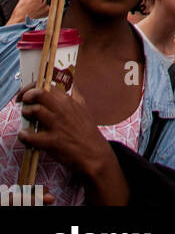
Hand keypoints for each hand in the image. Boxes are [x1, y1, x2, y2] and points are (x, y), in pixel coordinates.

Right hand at [6, 0, 47, 25]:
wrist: (20, 20)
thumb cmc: (21, 8)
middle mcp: (45, 0)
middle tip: (33, 2)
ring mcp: (47, 8)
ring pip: (46, 1)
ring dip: (42, 2)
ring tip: (35, 7)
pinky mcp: (47, 13)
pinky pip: (48, 8)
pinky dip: (44, 8)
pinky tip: (38, 11)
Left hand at [18, 85, 128, 204]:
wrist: (92, 152)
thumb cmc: (86, 129)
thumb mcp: (83, 106)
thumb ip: (74, 93)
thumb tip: (69, 81)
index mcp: (68, 101)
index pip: (47, 86)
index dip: (32, 86)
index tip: (26, 91)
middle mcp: (62, 110)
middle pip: (39, 94)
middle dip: (26, 95)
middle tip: (23, 101)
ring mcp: (56, 125)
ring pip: (34, 111)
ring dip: (26, 112)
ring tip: (26, 117)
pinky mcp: (52, 142)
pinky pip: (31, 136)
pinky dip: (24, 135)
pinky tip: (24, 135)